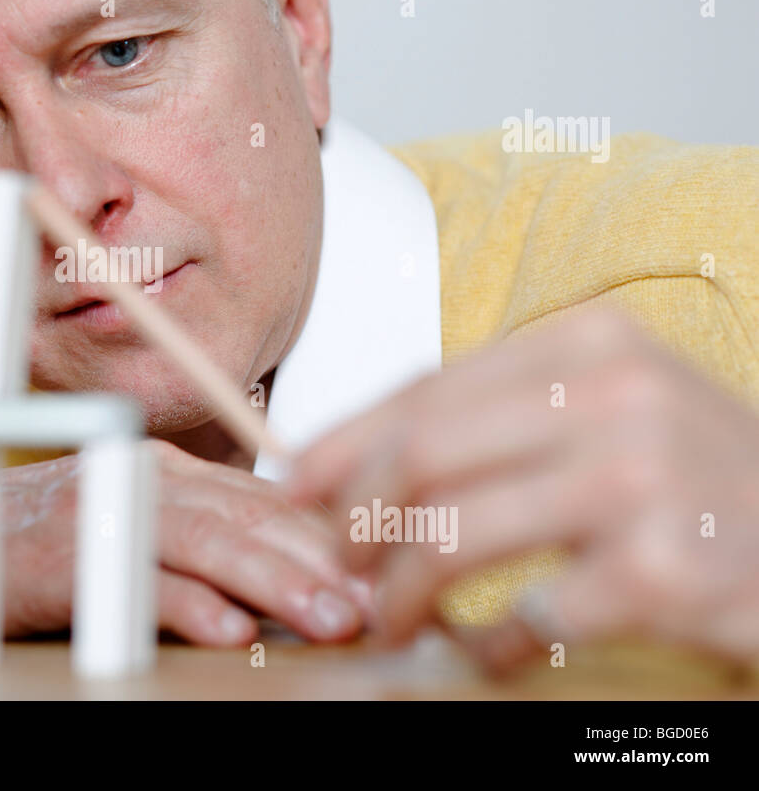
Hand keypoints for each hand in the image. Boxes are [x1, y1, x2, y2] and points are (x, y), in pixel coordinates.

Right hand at [0, 439, 372, 644]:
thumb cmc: (37, 544)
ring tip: (329, 616)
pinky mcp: (56, 553)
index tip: (386, 573)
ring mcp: (97, 509)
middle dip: (321, 559)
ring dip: (272, 579)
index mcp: (167, 469)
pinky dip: (181, 602)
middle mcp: (139, 476)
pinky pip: (128, 577)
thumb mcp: (133, 528)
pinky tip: (228, 629)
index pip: (266, 499)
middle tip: (377, 601)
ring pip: (203, 539)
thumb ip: (205, 545)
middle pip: (247, 514)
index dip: (329, 537)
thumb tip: (292, 584)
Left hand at [286, 306, 758, 668]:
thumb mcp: (610, 408)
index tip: (297, 485)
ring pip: (453, 533)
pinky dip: (490, 645)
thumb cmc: (698, 475)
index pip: (425, 387)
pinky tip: (490, 652)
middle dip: (358, 518)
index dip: (343, 442)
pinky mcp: (659, 571)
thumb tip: (362, 459)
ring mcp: (640, 480)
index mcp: (587, 342)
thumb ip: (499, 418)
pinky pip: (525, 614)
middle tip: (341, 561)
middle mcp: (614, 396)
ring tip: (392, 617)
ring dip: (401, 590)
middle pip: (422, 455)